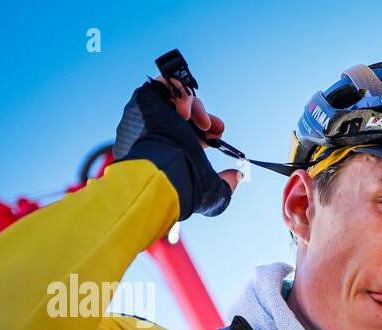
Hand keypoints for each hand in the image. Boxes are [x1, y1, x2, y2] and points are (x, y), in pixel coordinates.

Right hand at [113, 77, 239, 217]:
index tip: (217, 134)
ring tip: (199, 121)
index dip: (207, 130)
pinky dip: (180, 91)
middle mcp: (157, 132)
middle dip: (202, 115)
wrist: (163, 172)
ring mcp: (149, 115)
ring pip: (175, 98)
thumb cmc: (185, 187)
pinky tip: (186, 110)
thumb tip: (237, 177)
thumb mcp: (213, 193)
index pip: (188, 132)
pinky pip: (163, 83)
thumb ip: (226, 185)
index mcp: (169, 151)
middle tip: (210, 127)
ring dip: (193, 106)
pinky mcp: (144, 100)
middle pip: (183, 112)